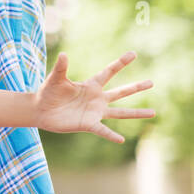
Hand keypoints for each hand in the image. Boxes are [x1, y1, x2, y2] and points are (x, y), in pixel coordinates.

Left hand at [34, 52, 154, 141]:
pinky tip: (121, 140)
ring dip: (136, 113)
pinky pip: (103, 130)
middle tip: (152, 82)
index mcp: (90, 85)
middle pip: (120, 92)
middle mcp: (97, 98)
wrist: (40, 110)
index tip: (133, 54)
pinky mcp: (88, 124)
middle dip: (136, 87)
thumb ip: (61, 68)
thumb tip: (63, 54)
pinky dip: (111, 135)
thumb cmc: (48, 92)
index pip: (109, 72)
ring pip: (120, 112)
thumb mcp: (55, 79)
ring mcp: (95, 112)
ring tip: (153, 112)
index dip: (120, 63)